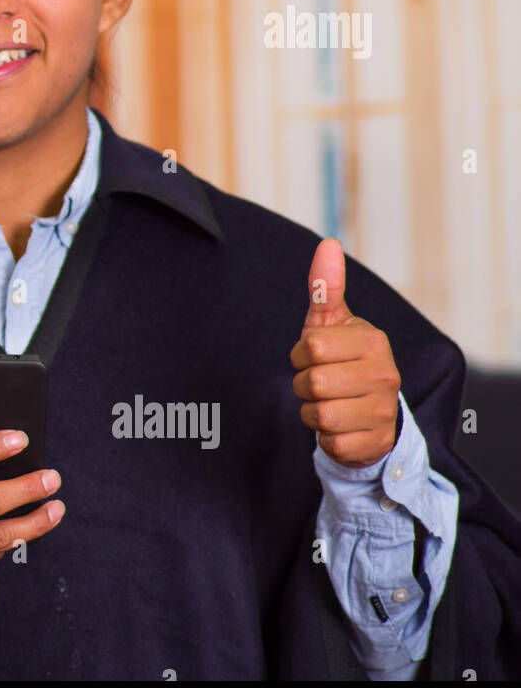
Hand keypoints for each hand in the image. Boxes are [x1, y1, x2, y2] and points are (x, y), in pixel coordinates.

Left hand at [289, 237, 400, 467]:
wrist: (370, 413)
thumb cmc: (342, 360)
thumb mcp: (331, 324)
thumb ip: (325, 287)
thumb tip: (328, 243)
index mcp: (373, 341)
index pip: (310, 347)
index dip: (300, 354)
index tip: (313, 357)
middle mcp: (386, 374)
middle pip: (311, 383)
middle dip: (303, 385)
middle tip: (319, 383)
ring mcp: (383, 410)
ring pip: (318, 415)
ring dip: (311, 412)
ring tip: (328, 403)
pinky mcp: (375, 443)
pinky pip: (330, 443)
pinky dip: (325, 438)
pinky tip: (340, 427)